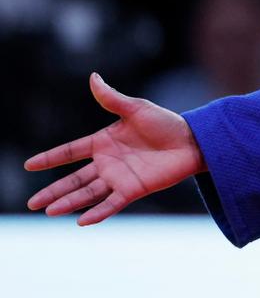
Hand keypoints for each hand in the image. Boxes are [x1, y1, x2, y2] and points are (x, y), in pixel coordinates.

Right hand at [25, 73, 205, 224]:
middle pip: (74, 179)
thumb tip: (93, 77)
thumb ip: (112, 98)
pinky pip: (113, 203)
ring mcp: (119, 178)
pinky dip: (98, 213)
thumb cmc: (166, 123)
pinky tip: (81, 221)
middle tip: (32, 203)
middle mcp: (108, 163)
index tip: (29, 165)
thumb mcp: (136, 108)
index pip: (71, 151)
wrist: (193, 140)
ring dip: (69, 202)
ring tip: (48, 211)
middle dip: (53, 191)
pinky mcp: (134, 189)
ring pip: (88, 193)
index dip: (50, 158)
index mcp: (104, 142)